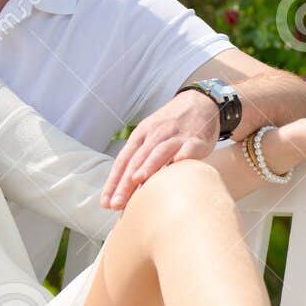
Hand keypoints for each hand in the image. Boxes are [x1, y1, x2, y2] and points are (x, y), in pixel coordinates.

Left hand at [101, 90, 218, 208]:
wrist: (200, 102)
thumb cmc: (171, 126)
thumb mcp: (150, 135)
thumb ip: (139, 158)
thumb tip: (124, 190)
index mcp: (141, 135)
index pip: (123, 160)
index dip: (114, 182)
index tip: (106, 202)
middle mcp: (155, 134)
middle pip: (137, 159)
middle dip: (125, 182)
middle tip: (117, 203)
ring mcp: (176, 136)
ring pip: (159, 151)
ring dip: (148, 166)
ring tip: (138, 181)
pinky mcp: (196, 139)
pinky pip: (189, 147)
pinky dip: (183, 155)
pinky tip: (178, 164)